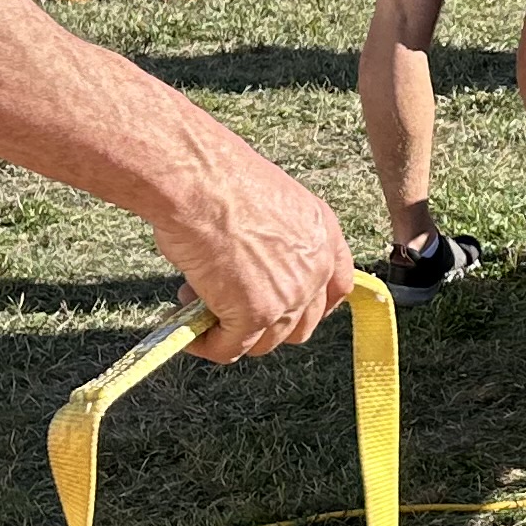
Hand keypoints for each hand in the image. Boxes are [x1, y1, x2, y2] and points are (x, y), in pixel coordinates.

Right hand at [152, 142, 352, 363]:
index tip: (286, 310)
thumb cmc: (218, 178)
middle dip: (265, 322)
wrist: (199, 178)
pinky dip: (208, 345)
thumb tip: (245, 272)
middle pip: (302, 324)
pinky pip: (232, 348)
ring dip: (231, 331)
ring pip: (266, 341)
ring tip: (195, 305)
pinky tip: (187, 330)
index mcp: (323, 233)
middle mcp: (315, 267)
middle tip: (227, 304)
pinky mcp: (256, 314)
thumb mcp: (267, 203)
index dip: (312, 306)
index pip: (338, 287)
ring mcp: (289, 295)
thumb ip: (272, 240)